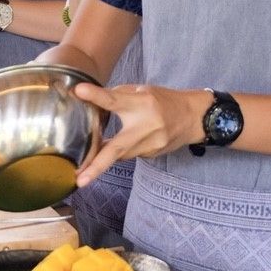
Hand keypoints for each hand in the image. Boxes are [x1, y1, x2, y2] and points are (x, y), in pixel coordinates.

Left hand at [71, 83, 205, 185]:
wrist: (192, 117)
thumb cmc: (164, 101)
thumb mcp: (142, 91)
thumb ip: (118, 96)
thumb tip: (91, 100)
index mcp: (141, 103)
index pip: (114, 100)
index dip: (96, 96)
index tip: (78, 91)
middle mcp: (146, 126)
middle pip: (117, 148)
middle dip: (97, 166)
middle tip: (80, 179)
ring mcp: (150, 145)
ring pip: (120, 154)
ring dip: (103, 157)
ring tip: (85, 167)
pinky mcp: (152, 155)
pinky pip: (129, 154)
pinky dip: (120, 151)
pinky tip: (121, 145)